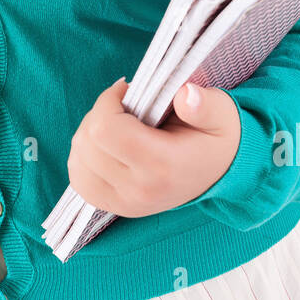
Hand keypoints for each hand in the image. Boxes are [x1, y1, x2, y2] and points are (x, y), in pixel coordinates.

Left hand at [66, 77, 241, 217]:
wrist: (222, 172)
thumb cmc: (216, 137)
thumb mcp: (221, 114)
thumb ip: (204, 104)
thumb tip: (185, 95)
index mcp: (162, 165)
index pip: (105, 130)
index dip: (107, 102)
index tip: (126, 91)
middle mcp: (139, 190)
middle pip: (87, 143)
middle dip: (98, 114)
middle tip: (123, 106)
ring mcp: (125, 203)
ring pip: (78, 161)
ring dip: (88, 134)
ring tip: (116, 124)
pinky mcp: (116, 207)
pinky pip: (79, 181)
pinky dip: (83, 157)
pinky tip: (104, 145)